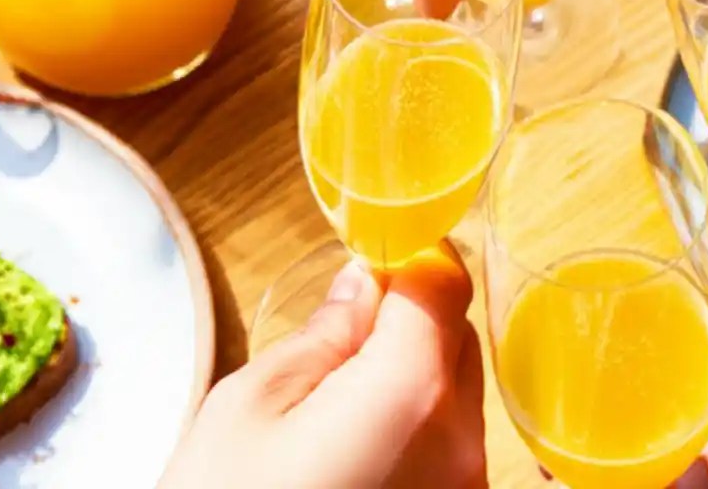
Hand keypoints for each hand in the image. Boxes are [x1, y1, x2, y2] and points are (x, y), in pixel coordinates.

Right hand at [158, 248, 485, 488]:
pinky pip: (450, 447)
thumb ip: (323, 337)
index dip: (408, 260)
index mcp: (407, 397)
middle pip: (457, 338)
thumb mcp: (250, 407)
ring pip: (457, 393)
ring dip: (414, 374)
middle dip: (410, 318)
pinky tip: (356, 447)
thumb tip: (361, 285)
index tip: (372, 261)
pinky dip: (416, 425)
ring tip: (336, 403)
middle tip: (342, 333)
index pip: (443, 285)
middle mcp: (458, 446)